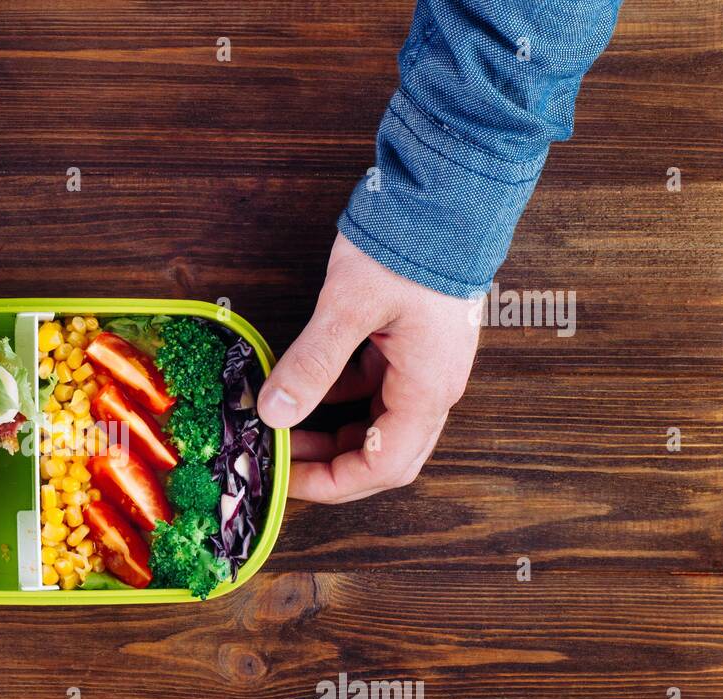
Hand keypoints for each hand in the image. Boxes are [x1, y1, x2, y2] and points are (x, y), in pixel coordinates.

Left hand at [257, 233, 479, 502]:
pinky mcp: (410, 345)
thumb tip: (274, 413)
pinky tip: (300, 389)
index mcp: (427, 389)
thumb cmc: (409, 243)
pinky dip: (337, 398)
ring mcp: (424, 366)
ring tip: (282, 427)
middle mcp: (433, 387)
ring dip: (332, 433)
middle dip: (330, 466)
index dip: (332, 483)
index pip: (382, 466)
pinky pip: (373, 389)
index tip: (286, 479)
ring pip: (377, 424)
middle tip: (280, 462)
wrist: (447, 191)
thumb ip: (312, 364)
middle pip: (383, 455)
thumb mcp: (348, 307)